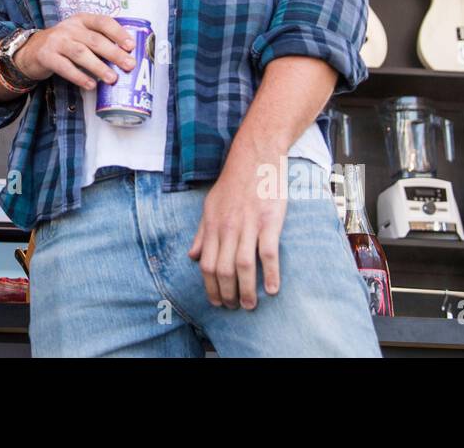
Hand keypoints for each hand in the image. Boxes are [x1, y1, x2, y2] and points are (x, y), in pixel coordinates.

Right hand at [13, 13, 134, 89]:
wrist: (31, 50)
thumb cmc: (63, 44)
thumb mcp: (79, 35)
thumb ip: (98, 40)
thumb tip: (125, 57)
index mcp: (81, 20)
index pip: (102, 22)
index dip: (118, 33)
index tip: (131, 45)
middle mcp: (69, 28)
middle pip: (94, 40)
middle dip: (114, 53)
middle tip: (129, 65)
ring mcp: (56, 41)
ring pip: (81, 53)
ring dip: (98, 66)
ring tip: (112, 78)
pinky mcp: (46, 56)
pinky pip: (65, 67)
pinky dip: (79, 77)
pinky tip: (90, 85)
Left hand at [188, 134, 288, 309]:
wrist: (255, 156)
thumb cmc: (234, 181)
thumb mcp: (210, 205)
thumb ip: (201, 233)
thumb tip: (192, 256)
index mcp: (212, 225)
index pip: (206, 264)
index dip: (210, 286)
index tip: (217, 301)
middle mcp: (228, 227)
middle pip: (222, 270)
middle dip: (227, 294)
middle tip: (234, 307)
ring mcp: (249, 225)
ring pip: (242, 266)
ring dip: (246, 291)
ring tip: (250, 305)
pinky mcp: (269, 221)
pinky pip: (267, 253)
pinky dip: (269, 274)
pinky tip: (272, 289)